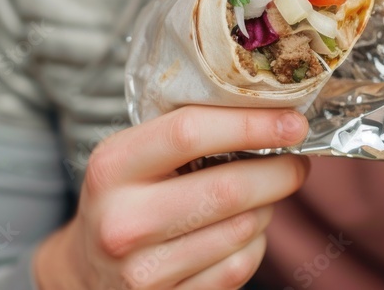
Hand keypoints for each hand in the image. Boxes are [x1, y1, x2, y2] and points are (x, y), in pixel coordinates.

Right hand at [34, 105, 309, 289]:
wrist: (86, 270)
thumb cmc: (126, 197)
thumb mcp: (136, 155)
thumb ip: (190, 132)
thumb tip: (274, 114)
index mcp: (113, 166)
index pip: (190, 132)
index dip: (251, 123)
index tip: (293, 122)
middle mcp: (123, 220)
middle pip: (228, 189)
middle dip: (279, 172)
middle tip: (297, 162)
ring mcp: (144, 270)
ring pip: (243, 230)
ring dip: (266, 208)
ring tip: (259, 197)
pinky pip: (238, 267)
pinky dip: (254, 245)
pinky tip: (240, 233)